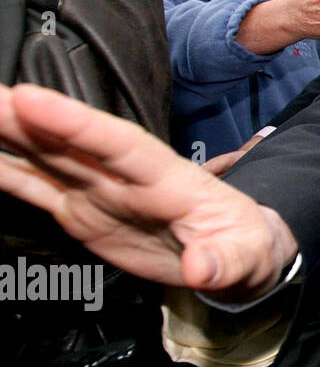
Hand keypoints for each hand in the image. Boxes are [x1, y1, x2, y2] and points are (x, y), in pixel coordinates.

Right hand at [0, 84, 296, 302]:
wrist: (235, 255)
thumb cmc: (246, 247)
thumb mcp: (248, 258)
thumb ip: (224, 262)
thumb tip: (202, 269)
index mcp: (168, 179)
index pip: (120, 143)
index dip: (75, 122)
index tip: (29, 97)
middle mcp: (126, 176)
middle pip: (69, 141)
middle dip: (22, 117)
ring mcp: (100, 190)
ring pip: (46, 156)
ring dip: (6, 135)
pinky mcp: (83, 209)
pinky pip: (38, 187)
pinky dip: (6, 171)